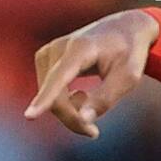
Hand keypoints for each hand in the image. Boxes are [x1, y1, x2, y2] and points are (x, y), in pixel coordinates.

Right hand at [24, 10, 159, 138]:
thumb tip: (83, 120)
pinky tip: (82, 95)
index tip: (30, 116)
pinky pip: (48, 91)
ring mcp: (47, 52)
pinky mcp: (44, 59)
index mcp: (81, 48)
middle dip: (72, 118)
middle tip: (94, 132)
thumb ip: (105, 99)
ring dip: (69, 111)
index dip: (46, 99)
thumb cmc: (130, 53)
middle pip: (55, 96)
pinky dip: (64, 101)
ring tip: (93, 102)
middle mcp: (58, 47)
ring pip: (49, 97)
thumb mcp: (129, 77)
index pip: (60, 78)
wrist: (125, 28)